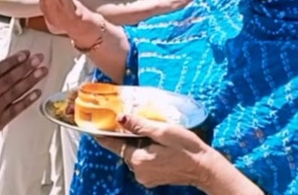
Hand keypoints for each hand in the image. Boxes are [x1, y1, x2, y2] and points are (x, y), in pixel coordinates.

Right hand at [0, 50, 46, 152]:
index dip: (12, 61)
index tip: (24, 54)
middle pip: (10, 78)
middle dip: (26, 67)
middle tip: (39, 59)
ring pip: (15, 91)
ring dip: (31, 80)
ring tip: (42, 71)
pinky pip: (16, 109)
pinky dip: (27, 100)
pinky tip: (37, 93)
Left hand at [96, 115, 218, 189]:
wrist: (205, 168)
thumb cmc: (186, 148)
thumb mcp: (163, 131)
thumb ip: (140, 125)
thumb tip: (121, 118)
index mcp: (138, 159)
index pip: (114, 145)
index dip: (104, 134)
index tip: (92, 127)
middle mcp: (138, 171)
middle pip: (125, 149)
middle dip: (127, 136)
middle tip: (129, 120)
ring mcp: (146, 177)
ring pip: (134, 155)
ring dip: (138, 143)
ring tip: (150, 131)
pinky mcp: (153, 179)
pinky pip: (143, 162)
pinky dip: (145, 152)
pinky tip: (156, 144)